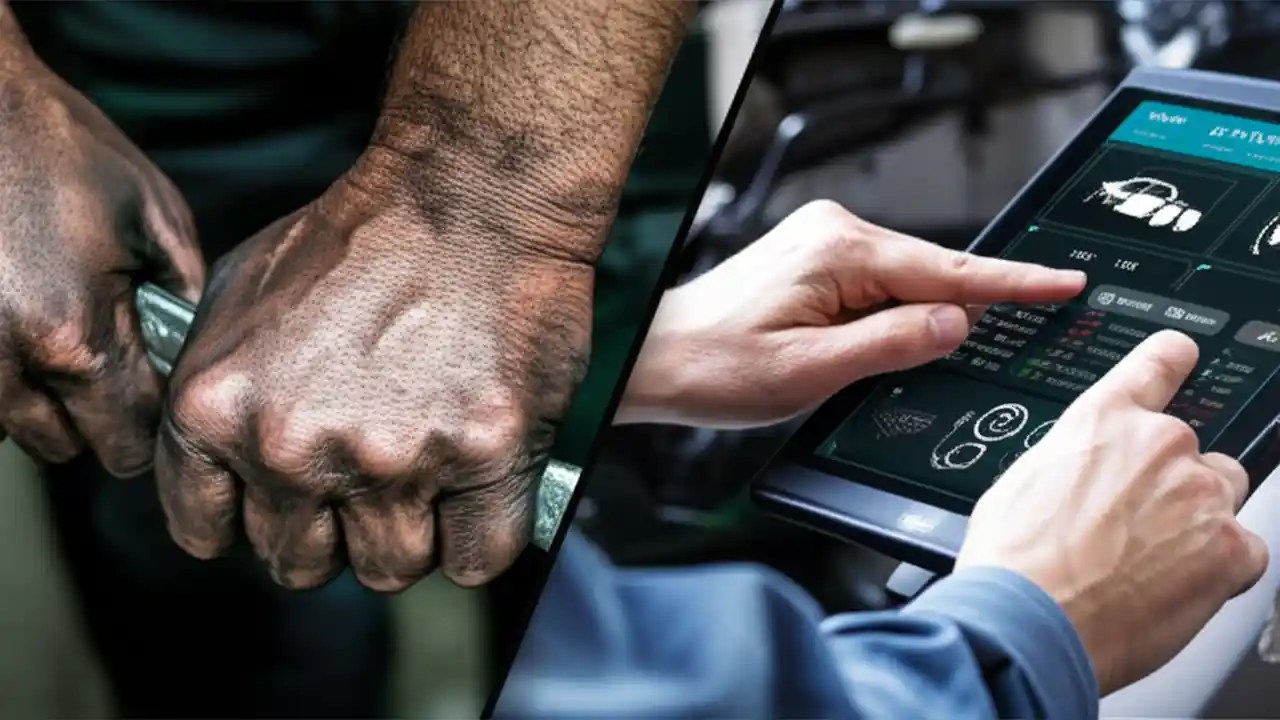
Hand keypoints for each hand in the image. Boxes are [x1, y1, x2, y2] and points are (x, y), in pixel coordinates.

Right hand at [0, 42, 201, 474]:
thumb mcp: (155, 214)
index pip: (124, 440)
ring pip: (9, 428)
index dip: (146, 430)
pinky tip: (16, 325)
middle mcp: (5, 360)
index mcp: (74, 336)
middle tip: (105, 365)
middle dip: (91, 418)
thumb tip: (188, 352)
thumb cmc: (61, 147)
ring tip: (55, 335)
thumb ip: (184, 295)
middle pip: (64, 447)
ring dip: (37, 402)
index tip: (151, 405)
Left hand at [155, 147, 596, 591]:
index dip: (256, 519)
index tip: (292, 502)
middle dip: (334, 529)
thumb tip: (228, 463)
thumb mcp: (239, 297)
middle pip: (299, 564)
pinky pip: (477, 559)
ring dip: (409, 535)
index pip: (209, 535)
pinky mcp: (484, 458)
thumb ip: (221, 391)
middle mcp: (293, 448)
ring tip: (429, 474)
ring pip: (389, 570)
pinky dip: (481, 537)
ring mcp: (393, 459)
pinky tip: (480, 491)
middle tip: (370, 478)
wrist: (469, 195)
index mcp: (215, 410)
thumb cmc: (361, 237)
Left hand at [617, 200, 1085, 426]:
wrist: (653, 358)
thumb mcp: (809, 371)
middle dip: (968, 309)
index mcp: (837, 252)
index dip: (1012, 284)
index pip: (946, 271)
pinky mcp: (814, 262)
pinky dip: (895, 315)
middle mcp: (832, 234)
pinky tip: (894, 343)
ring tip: (916, 355)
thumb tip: (956, 323)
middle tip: (1026, 321)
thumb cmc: (711, 365)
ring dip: (922, 320)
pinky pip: (877, 287)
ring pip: (904, 284)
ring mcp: (822, 244)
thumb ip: (890, 345)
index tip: (1064, 283)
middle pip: (930, 274)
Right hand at [957, 330, 1267, 694]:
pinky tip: (1169, 590)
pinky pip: (1245, 553)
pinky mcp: (1229, 548)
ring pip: (1223, 501)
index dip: (1173, 358)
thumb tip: (1084, 479)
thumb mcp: (1024, 482)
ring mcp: (1200, 494)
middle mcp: (1160, 443)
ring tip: (1147, 567)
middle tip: (1132, 531)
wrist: (1029, 620)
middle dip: (1174, 488)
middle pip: (1195, 454)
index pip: (1157, 362)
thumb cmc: (1014, 560)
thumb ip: (1074, 463)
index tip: (1182, 355)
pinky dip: (1218, 573)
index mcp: (1102, 420)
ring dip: (1197, 527)